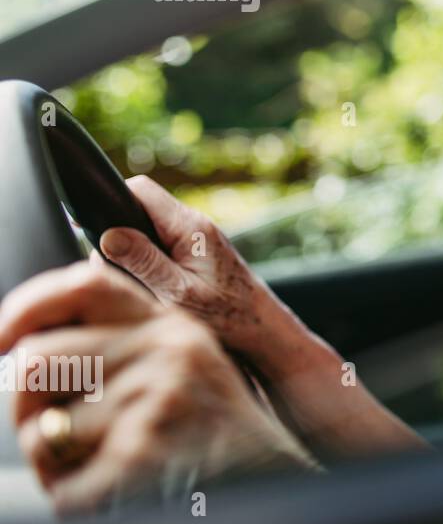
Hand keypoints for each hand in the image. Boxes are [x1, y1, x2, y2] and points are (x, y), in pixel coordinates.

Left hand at [0, 262, 318, 515]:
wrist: (279, 483)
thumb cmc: (220, 433)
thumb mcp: (187, 364)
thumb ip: (130, 339)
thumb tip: (37, 334)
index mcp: (172, 323)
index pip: (82, 284)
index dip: (26, 308)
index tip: (1, 340)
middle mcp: (168, 349)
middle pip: (37, 361)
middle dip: (24, 409)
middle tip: (48, 433)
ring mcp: (158, 398)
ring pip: (42, 430)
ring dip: (54, 463)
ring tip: (95, 468)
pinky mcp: (146, 452)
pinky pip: (66, 485)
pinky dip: (76, 499)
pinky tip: (112, 493)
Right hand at [98, 176, 426, 459]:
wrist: (265, 334)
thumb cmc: (229, 318)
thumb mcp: (177, 294)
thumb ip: (142, 262)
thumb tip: (109, 234)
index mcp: (190, 227)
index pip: (140, 189)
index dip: (112, 202)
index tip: (95, 232)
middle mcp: (195, 226)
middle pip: (140, 209)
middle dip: (119, 234)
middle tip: (116, 271)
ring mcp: (198, 241)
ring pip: (149, 232)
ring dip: (133, 255)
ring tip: (137, 287)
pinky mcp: (199, 257)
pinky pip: (162, 250)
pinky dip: (149, 267)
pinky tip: (152, 293)